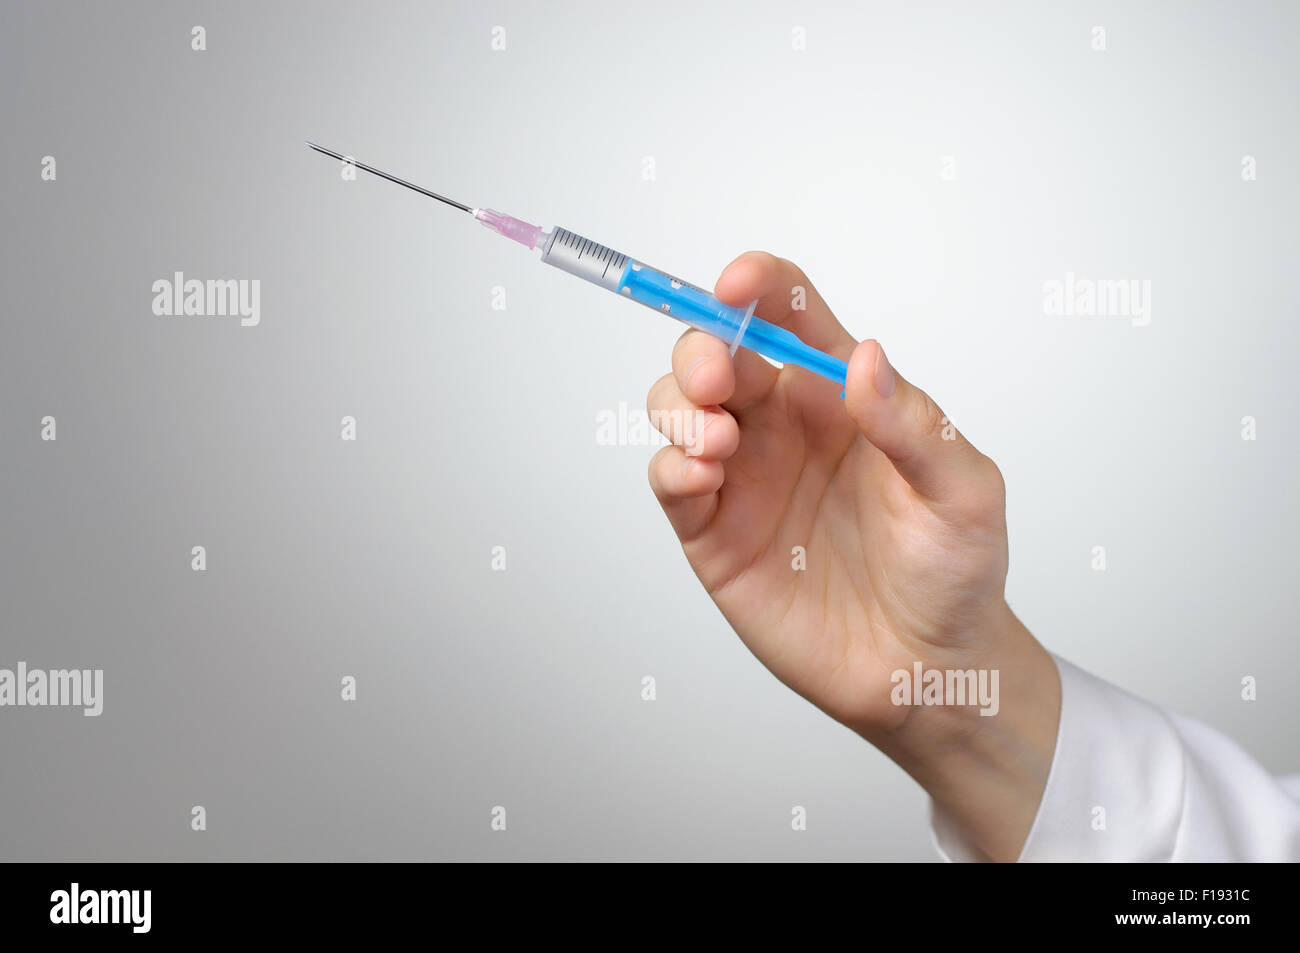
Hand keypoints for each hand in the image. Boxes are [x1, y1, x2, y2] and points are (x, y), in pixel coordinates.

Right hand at [646, 252, 1060, 859]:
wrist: (927, 672)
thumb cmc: (954, 572)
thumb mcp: (962, 493)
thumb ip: (914, 426)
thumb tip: (865, 361)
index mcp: (841, 396)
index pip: (787, 315)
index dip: (757, 286)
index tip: (739, 284)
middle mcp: (783, 426)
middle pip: (715, 351)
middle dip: (701, 347)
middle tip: (718, 380)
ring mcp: (744, 477)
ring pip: (678, 407)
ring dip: (679, 405)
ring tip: (716, 443)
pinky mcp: (714, 533)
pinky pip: (669, 482)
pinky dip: (670, 467)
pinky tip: (703, 478)